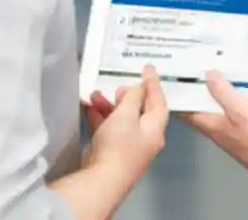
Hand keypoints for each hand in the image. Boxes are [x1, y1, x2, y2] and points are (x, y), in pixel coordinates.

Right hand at [82, 66, 168, 186]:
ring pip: (122, 120)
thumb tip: (138, 88)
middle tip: (118, 87)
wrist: (101, 180)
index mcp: (155, 129)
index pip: (159, 102)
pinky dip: (100, 117)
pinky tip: (88, 108)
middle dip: (128, 96)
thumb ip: (133, 98)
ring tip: (95, 94)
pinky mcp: (112, 153)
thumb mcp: (127, 115)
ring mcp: (128, 147)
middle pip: (140, 111)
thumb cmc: (118, 145)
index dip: (153, 84)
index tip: (148, 67)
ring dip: (109, 105)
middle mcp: (145, 138)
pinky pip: (109, 129)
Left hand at [184, 71, 247, 186]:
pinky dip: (235, 98)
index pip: (183, 108)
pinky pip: (235, 111)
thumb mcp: (240, 108)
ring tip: (220, 71)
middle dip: (198, 87)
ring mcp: (233, 131)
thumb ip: (222, 91)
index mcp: (209, 124)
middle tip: (197, 67)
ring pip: (219, 108)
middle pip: (201, 106)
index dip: (177, 92)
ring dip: (218, 92)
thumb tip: (208, 75)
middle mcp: (218, 129)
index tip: (173, 74)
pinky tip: (244, 89)